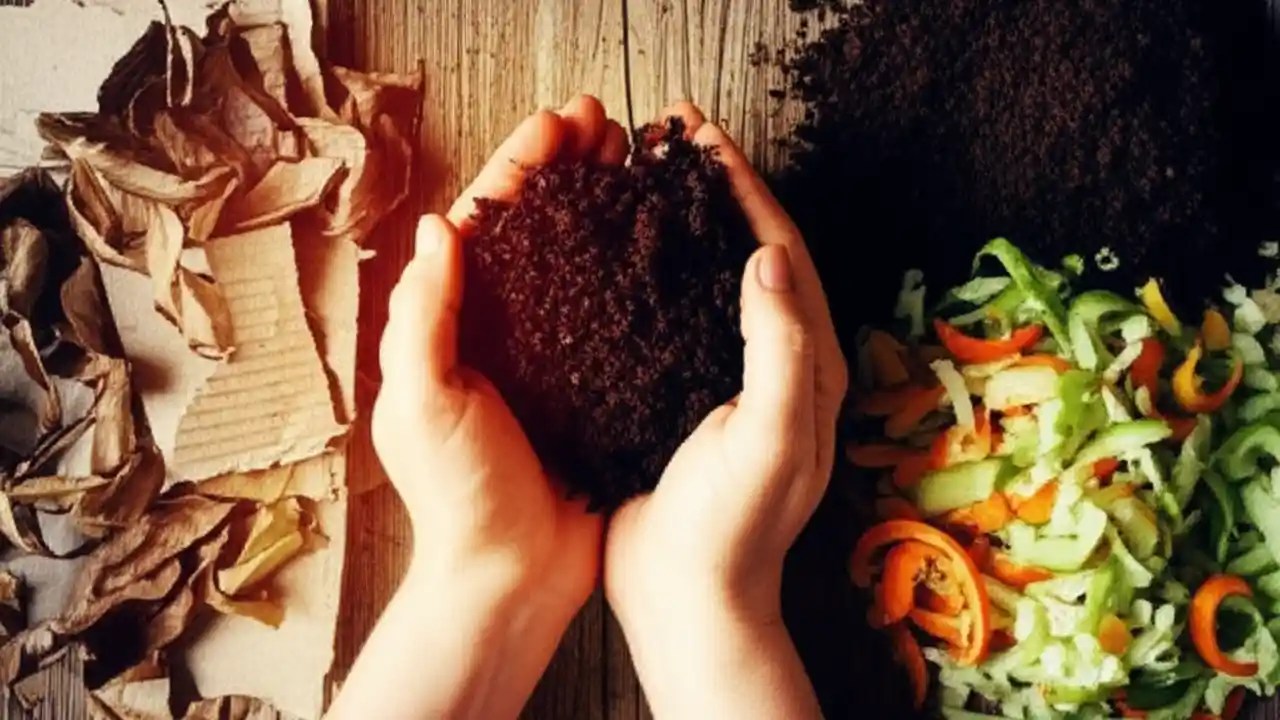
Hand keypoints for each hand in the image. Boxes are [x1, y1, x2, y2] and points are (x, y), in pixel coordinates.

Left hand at [373, 98, 621, 612]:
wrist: (511, 576)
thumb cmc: (457, 497)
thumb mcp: (423, 403)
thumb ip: (425, 318)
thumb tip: (440, 226)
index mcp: (452, 323)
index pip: (483, 222)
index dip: (519, 166)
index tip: (559, 125)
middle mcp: (501, 327)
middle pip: (534, 226)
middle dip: (565, 168)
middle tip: (607, 123)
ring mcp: (551, 351)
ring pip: (576, 257)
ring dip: (601, 202)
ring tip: (636, 158)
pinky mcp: (593, 381)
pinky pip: (612, 309)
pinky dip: (629, 268)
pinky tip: (659, 239)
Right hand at [604, 103, 847, 718]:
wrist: (687, 599)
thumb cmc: (732, 528)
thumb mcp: (768, 437)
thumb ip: (781, 347)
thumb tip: (769, 254)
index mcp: (807, 362)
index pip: (783, 251)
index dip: (746, 187)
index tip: (704, 136)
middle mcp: (776, 362)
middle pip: (753, 251)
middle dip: (718, 188)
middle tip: (674, 134)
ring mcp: (729, 377)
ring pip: (711, 277)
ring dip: (685, 222)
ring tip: (646, 176)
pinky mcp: (685, 395)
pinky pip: (677, 314)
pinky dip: (655, 271)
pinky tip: (619, 255)